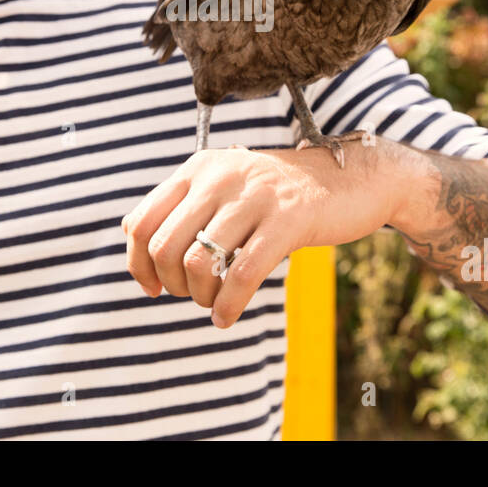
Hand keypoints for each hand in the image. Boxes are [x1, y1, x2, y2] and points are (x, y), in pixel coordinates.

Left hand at [120, 139, 403, 327]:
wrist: (350, 179)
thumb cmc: (282, 196)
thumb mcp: (229, 189)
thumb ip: (190, 213)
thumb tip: (146, 264)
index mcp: (198, 168)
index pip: (140, 222)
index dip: (137, 265)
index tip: (154, 288)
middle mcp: (219, 176)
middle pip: (163, 246)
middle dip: (170, 284)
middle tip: (191, 295)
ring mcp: (254, 196)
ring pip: (197, 262)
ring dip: (199, 297)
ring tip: (214, 303)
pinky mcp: (287, 220)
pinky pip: (242, 274)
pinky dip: (227, 306)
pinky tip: (227, 318)